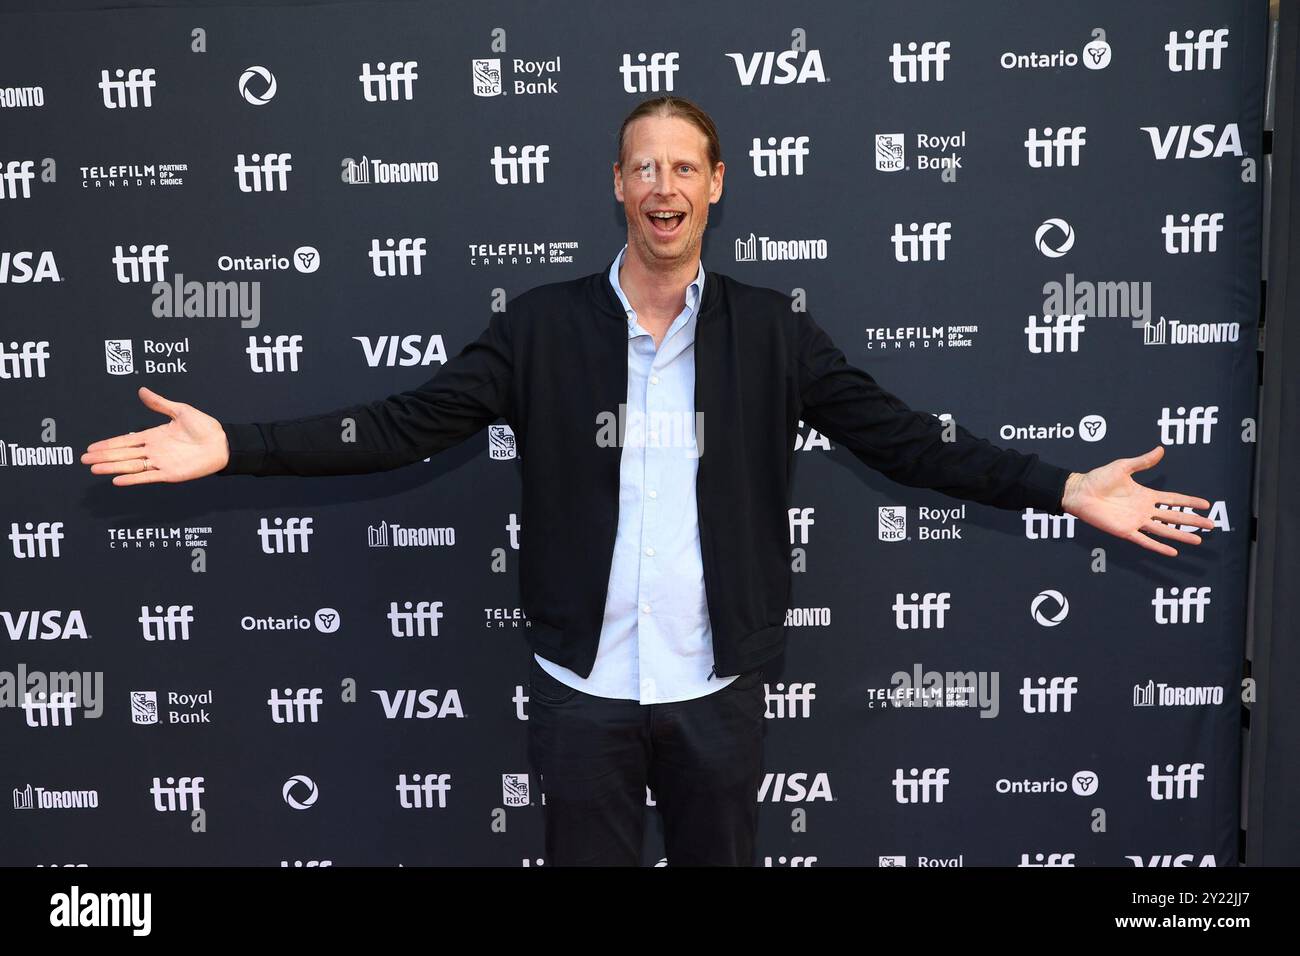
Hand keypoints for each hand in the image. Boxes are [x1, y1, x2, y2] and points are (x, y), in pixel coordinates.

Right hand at [80, 386, 230, 485]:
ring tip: (94, 469)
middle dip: (103, 456)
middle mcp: (154, 450)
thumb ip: (160, 403)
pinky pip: (147, 476)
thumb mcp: (180, 411)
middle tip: (84, 459)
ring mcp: (161, 462)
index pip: (125, 440)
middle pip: (123, 454)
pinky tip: (117, 480)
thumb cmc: (205, 426)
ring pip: (131, 465)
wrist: (222, 443)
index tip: (91, 447)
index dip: (108, 444)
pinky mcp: (170, 474)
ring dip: (112, 467)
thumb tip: (142, 390)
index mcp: (154, 436)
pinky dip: (132, 479)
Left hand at [1060, 445, 1213, 556]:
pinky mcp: (1125, 531)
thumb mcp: (1123, 467)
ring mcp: (1136, 521)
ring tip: (1198, 539)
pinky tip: (1173, 551)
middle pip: (1174, 517)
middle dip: (1192, 521)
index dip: (1189, 501)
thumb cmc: (1098, 478)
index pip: (1173, 499)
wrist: (1079, 491)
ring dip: (1181, 535)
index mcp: (1145, 495)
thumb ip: (1143, 461)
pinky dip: (1159, 546)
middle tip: (1211, 525)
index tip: (1206, 504)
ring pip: (1164, 530)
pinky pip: (1145, 540)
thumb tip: (1161, 449)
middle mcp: (1144, 510)